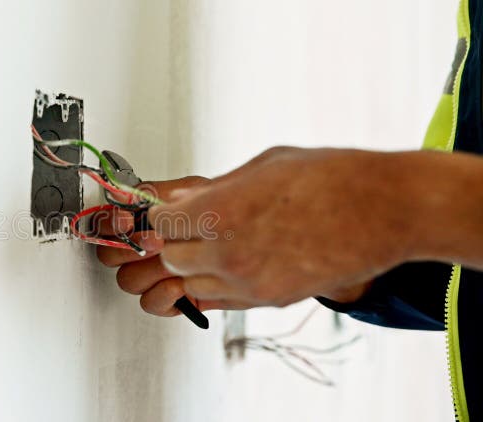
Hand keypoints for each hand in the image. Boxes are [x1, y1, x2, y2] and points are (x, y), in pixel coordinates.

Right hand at [95, 176, 221, 316]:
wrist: (246, 238)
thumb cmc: (218, 213)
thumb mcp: (191, 191)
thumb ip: (157, 192)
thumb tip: (128, 194)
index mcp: (136, 223)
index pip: (102, 226)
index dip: (108, 225)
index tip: (126, 220)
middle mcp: (138, 251)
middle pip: (108, 256)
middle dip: (129, 248)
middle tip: (155, 241)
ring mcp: (150, 276)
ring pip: (128, 281)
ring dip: (149, 270)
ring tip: (172, 259)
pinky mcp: (166, 298)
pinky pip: (149, 303)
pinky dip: (163, 294)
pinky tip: (179, 283)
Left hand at [147, 147, 417, 309]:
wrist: (385, 210)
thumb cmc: (331, 179)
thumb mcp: (262, 166)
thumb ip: (216, 189)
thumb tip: (185, 201)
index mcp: (221, 211)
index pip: (160, 224)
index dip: (162, 216)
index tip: (168, 211)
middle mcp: (228, 252)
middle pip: (170, 258)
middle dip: (173, 241)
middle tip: (186, 227)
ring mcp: (249, 282)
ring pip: (191, 283)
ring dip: (193, 265)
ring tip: (213, 244)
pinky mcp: (269, 300)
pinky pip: (221, 300)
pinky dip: (217, 284)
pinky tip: (231, 263)